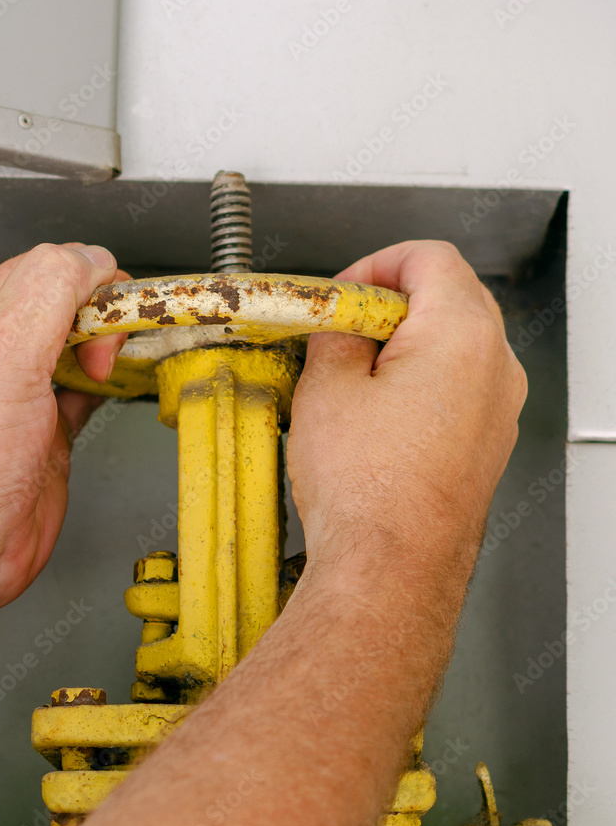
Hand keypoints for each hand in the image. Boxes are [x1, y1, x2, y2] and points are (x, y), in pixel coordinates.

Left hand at [0, 243, 128, 617]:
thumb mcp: (2, 354)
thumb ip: (47, 292)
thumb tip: (92, 261)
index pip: (49, 266)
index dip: (89, 286)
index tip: (105, 324)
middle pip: (72, 301)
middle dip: (102, 320)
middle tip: (102, 357)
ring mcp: (24, 389)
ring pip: (84, 342)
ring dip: (108, 349)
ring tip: (105, 374)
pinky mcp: (47, 428)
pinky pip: (88, 387)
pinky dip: (108, 384)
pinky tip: (110, 391)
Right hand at [286, 241, 526, 580]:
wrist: (389, 568)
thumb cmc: (367, 492)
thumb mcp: (326, 388)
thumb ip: (336, 334)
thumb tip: (340, 323)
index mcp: (463, 335)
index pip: (430, 257)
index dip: (375, 265)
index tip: (342, 294)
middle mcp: (496, 368)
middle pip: (450, 297)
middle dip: (388, 306)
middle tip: (339, 332)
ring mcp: (499, 411)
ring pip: (454, 347)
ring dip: (403, 348)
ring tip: (350, 382)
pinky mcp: (487, 446)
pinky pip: (457, 392)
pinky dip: (419, 386)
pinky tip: (373, 420)